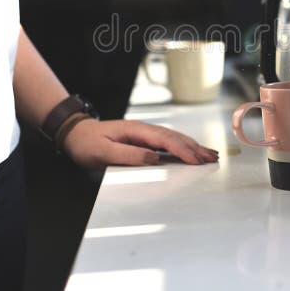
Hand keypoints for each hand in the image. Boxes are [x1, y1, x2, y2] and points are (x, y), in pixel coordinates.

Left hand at [62, 118, 218, 166]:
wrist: (77, 135)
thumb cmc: (88, 144)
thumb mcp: (103, 152)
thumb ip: (128, 155)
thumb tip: (154, 158)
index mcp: (136, 130)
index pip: (164, 140)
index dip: (182, 150)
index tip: (195, 160)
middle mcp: (143, 130)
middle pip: (175, 137)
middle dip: (195, 148)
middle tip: (212, 158)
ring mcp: (145, 134)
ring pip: (174, 139)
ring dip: (193, 147)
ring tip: (209, 155)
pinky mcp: (144, 140)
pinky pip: (168, 143)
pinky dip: (183, 148)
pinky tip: (192, 152)